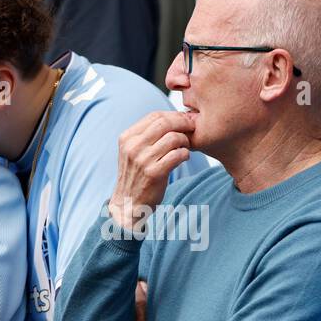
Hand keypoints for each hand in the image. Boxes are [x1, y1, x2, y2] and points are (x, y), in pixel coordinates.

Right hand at [108, 111, 194, 231]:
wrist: (127, 204)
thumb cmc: (135, 176)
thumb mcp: (132, 152)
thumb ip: (146, 136)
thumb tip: (172, 118)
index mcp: (127, 138)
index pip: (154, 116)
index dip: (173, 115)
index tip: (184, 120)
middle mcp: (133, 147)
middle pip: (165, 123)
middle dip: (183, 123)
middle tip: (193, 127)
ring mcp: (143, 160)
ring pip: (173, 138)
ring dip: (185, 140)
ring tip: (186, 146)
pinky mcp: (154, 173)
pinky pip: (177, 155)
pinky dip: (185, 154)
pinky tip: (184, 157)